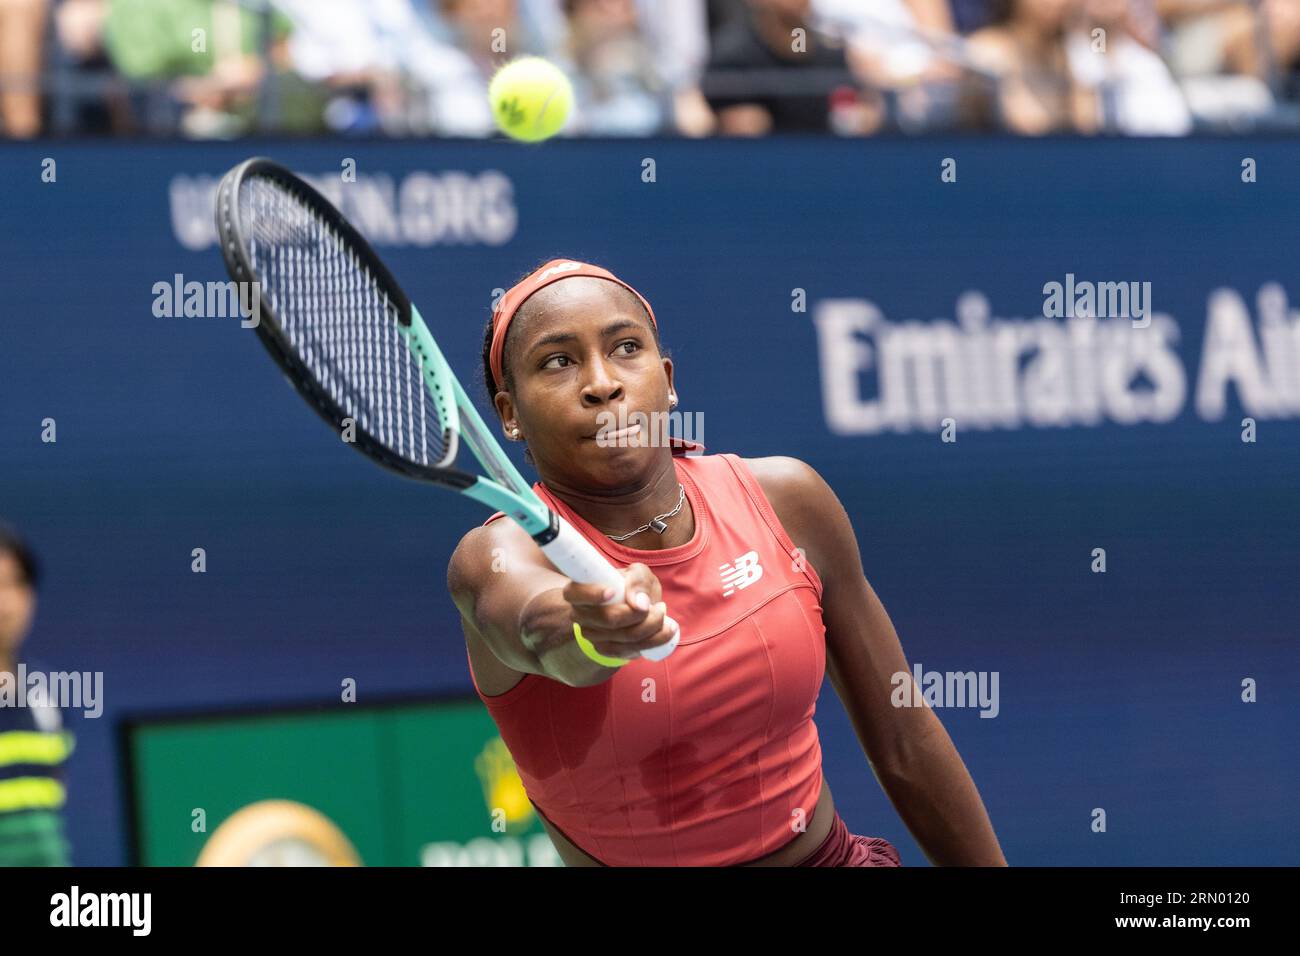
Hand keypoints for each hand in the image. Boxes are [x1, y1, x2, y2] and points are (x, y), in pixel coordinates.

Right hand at [562, 562, 678, 660]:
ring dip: (653, 627)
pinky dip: (654, 641)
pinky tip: (665, 629)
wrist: (632, 605)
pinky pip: (632, 651)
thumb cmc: (630, 585)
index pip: (575, 594)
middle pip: (610, 619)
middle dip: (642, 614)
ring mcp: (592, 636)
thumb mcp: (637, 573)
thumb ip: (638, 580)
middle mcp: (581, 615)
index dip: (593, 594)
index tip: (612, 591)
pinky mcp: (607, 650)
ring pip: (626, 638)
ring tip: (664, 614)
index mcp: (578, 591)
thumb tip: (640, 604)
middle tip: (660, 606)